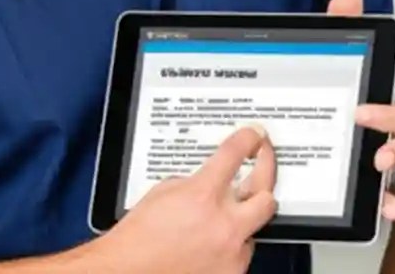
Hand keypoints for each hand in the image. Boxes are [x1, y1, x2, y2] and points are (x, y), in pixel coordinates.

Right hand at [99, 125, 277, 273]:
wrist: (128, 273)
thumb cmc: (137, 240)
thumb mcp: (162, 192)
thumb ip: (194, 182)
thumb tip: (212, 178)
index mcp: (202, 196)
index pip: (236, 154)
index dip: (248, 139)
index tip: (253, 136)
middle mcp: (224, 224)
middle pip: (266, 192)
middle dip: (265, 175)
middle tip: (262, 163)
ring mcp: (231, 252)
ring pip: (255, 227)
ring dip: (242, 220)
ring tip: (222, 220)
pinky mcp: (232, 273)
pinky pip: (242, 253)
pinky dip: (231, 246)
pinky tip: (214, 244)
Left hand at [326, 0, 394, 220]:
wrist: (283, 137)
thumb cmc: (317, 95)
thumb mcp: (322, 61)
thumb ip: (337, 28)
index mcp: (372, 108)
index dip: (388, 112)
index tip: (362, 113)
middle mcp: (380, 136)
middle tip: (370, 141)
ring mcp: (374, 162)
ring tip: (378, 166)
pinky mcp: (363, 187)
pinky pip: (385, 198)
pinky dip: (390, 204)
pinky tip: (387, 208)